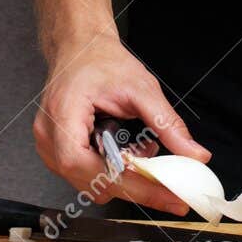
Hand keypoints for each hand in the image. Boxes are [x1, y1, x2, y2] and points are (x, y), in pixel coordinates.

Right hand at [34, 30, 210, 216]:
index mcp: (63, 115)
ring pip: (90, 183)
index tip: (164, 194)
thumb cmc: (101, 60)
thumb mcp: (141, 88)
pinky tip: (129, 149)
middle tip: (171, 184)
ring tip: (144, 149)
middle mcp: (48, 136)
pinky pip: (87, 174)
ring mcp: (47, 146)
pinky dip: (113, 168)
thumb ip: (167, 123)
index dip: (127, 185)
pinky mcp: (56, 150)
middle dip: (134, 184)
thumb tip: (194, 154)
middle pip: (91, 182)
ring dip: (124, 175)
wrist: (80, 47)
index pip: (87, 167)